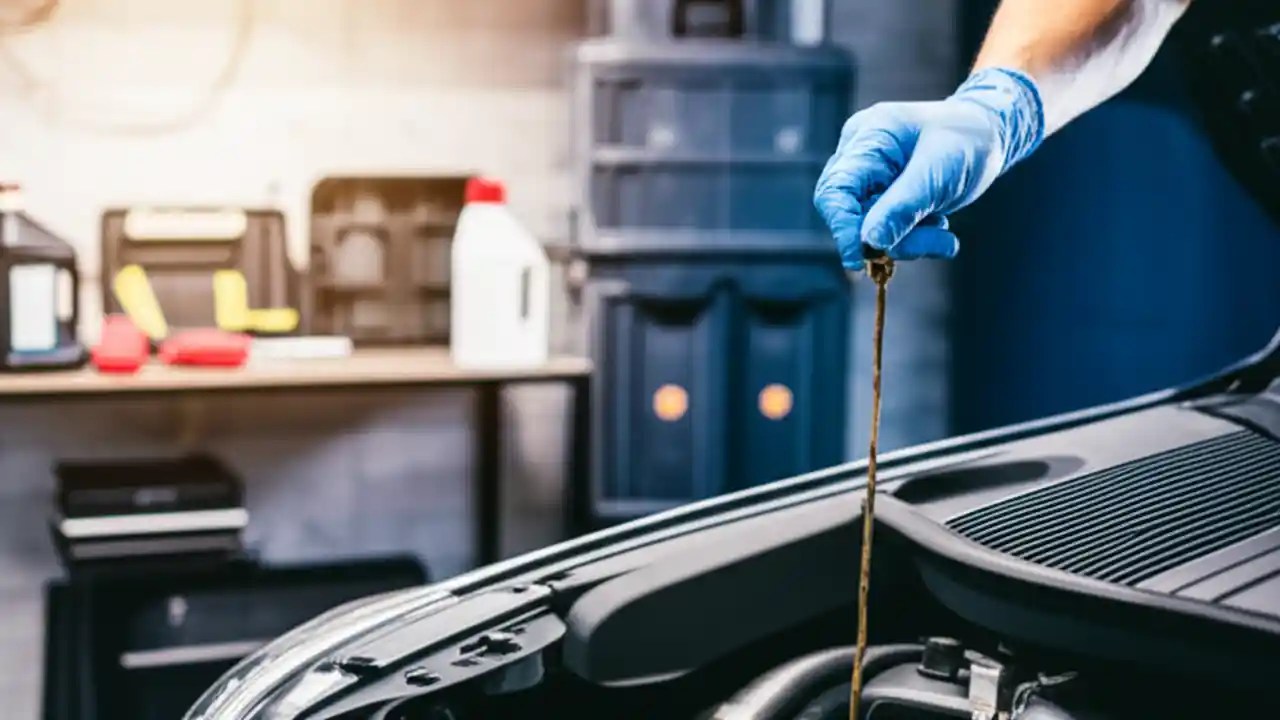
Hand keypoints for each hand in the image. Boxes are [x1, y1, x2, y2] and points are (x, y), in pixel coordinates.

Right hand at [813, 67, 1044, 270]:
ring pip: (870, 228)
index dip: (842, 227)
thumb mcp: (939, 173)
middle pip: (850, 213)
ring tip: (943, 231)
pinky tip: (938, 226)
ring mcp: (869, 178)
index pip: (835, 190)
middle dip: (890, 237)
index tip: (858, 260)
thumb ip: (902, 207)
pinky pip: (886, 229)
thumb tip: (868, 242)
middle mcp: (859, 156)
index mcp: (868, 138)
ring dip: (909, 241)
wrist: (988, 133)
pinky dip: (914, 238)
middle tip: (934, 241)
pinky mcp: (882, 196)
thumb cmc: (966, 139)